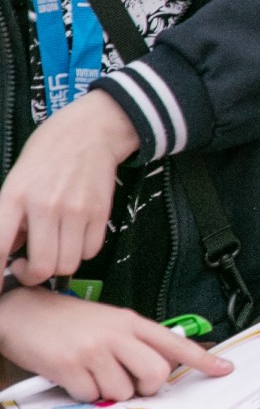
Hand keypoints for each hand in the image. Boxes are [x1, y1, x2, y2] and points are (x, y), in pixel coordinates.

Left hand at [0, 90, 139, 286]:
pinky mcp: (101, 213)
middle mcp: (45, 206)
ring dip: (58, 265)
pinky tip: (72, 237)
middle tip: (26, 267)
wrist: (89, 132)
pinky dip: (80, 252)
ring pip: (69, 264)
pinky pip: (91, 251)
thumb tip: (9, 254)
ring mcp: (76, 210)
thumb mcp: (14, 183)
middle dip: (32, 275)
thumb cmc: (44, 157)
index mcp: (14, 197)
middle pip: (43, 267)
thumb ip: (9, 220)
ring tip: (51, 251)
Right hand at [0, 287, 232, 402]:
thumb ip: (135, 342)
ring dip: (109, 393)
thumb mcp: (109, 323)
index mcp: (131, 322)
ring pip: (122, 391)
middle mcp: (117, 335)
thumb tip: (162, 368)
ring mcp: (93, 351)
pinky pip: (91, 397)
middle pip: (155, 374)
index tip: (224, 369)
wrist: (22, 312)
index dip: (202, 359)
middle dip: (146, 387)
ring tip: (93, 374)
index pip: (175, 342)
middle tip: (128, 382)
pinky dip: (84, 394)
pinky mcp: (69, 367)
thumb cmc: (67, 321)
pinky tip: (74, 377)